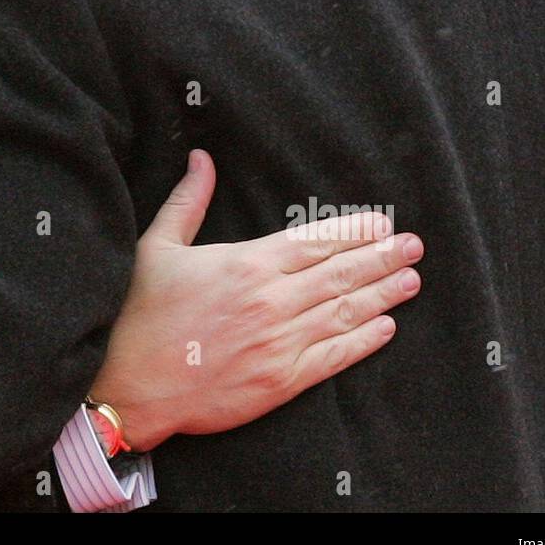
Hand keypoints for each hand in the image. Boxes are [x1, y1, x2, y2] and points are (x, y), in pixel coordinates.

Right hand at [87, 151, 422, 451]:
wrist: (131, 386)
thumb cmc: (140, 313)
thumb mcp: (158, 246)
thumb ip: (187, 201)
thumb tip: (202, 159)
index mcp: (247, 263)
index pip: (315, 241)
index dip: (354, 231)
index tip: (382, 223)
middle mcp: (271, 300)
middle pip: (340, 273)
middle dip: (381, 257)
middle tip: (413, 246)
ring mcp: (278, 343)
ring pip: (344, 312)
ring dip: (382, 294)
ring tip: (411, 280)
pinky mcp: (279, 381)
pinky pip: (332, 357)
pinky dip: (363, 341)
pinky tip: (385, 327)